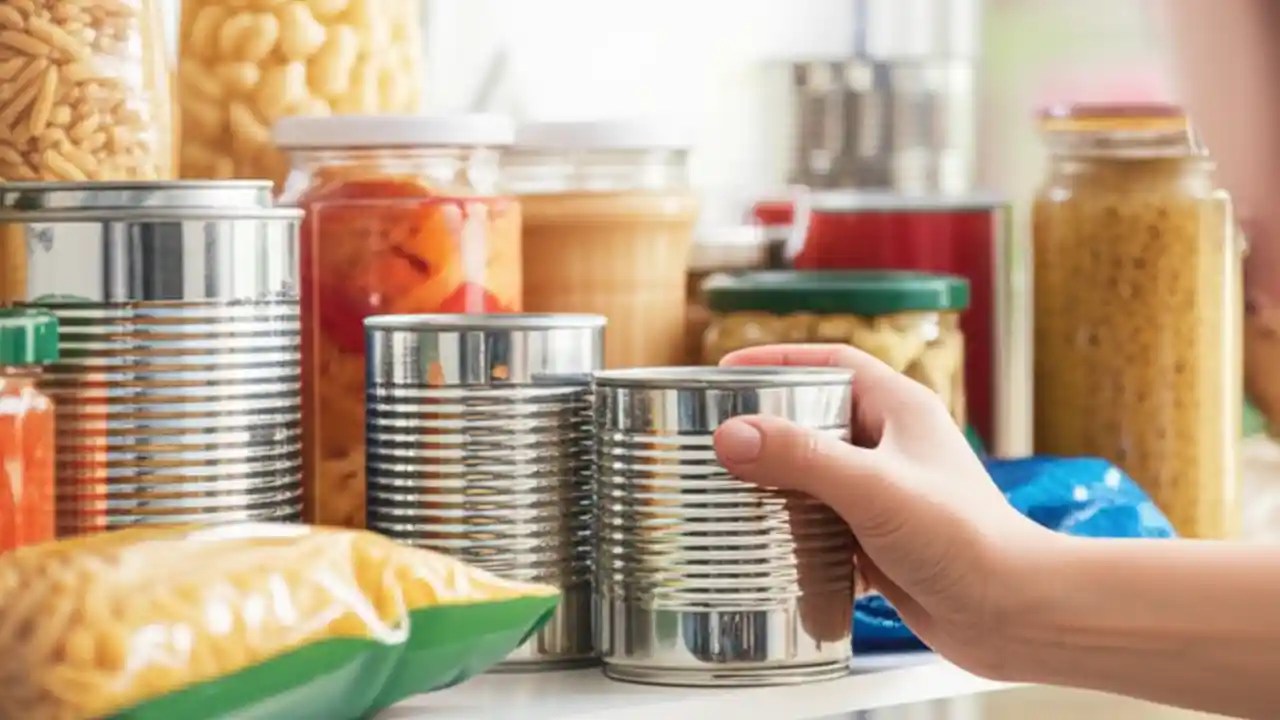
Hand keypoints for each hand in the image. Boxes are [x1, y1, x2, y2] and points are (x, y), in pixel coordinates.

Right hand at [711, 344, 1057, 674]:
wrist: (1012, 615)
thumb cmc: (965, 540)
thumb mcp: (874, 488)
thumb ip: (802, 457)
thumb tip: (732, 435)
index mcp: (900, 410)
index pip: (831, 363)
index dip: (777, 359)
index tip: (726, 368)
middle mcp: (893, 445)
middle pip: (815, 416)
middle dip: (766, 424)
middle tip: (716, 432)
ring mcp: (887, 493)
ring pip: (817, 473)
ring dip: (776, 480)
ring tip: (727, 486)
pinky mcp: (881, 538)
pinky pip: (825, 522)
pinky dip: (795, 529)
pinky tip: (766, 543)